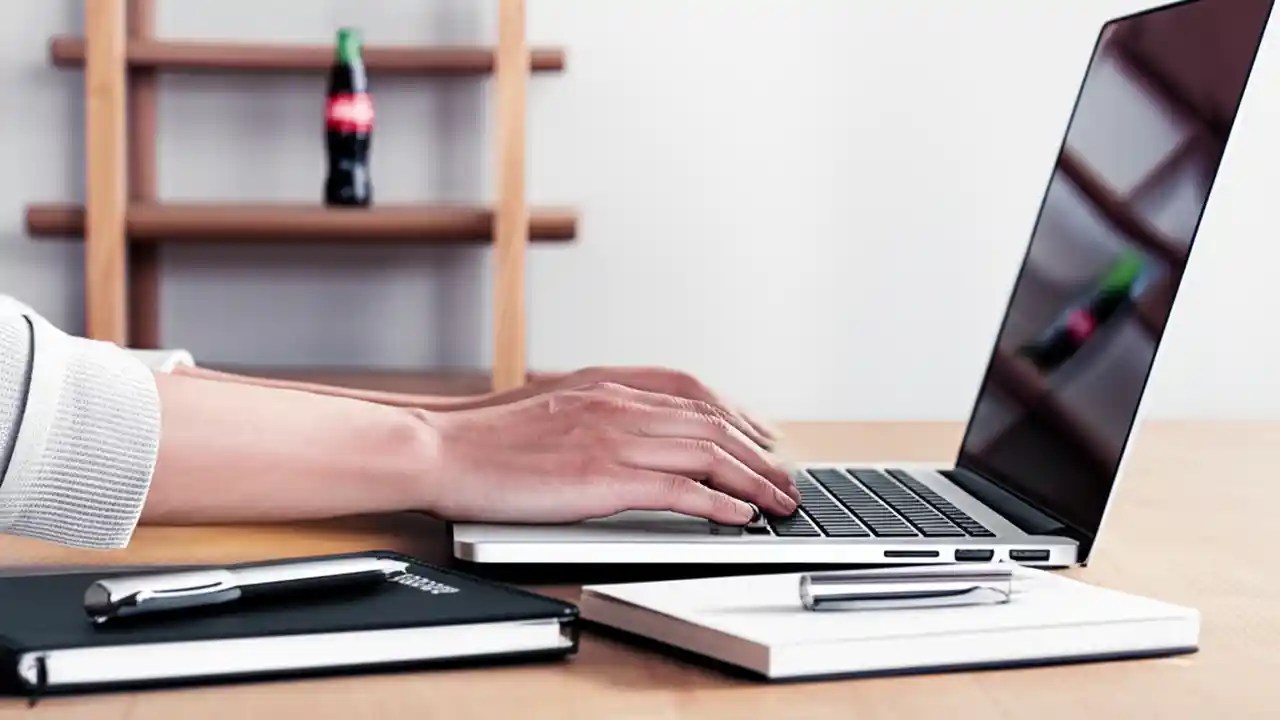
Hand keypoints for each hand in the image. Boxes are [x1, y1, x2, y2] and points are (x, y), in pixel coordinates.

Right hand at [422, 382, 799, 525]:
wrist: (441, 447)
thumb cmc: (484, 437)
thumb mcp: (550, 407)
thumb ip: (595, 412)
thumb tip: (629, 434)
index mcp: (606, 385)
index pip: (693, 392)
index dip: (736, 415)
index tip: (760, 437)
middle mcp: (618, 404)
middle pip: (711, 424)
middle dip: (757, 455)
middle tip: (784, 481)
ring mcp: (613, 438)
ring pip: (707, 454)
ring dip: (751, 482)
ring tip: (777, 504)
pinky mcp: (603, 478)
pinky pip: (679, 491)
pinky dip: (717, 505)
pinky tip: (737, 518)